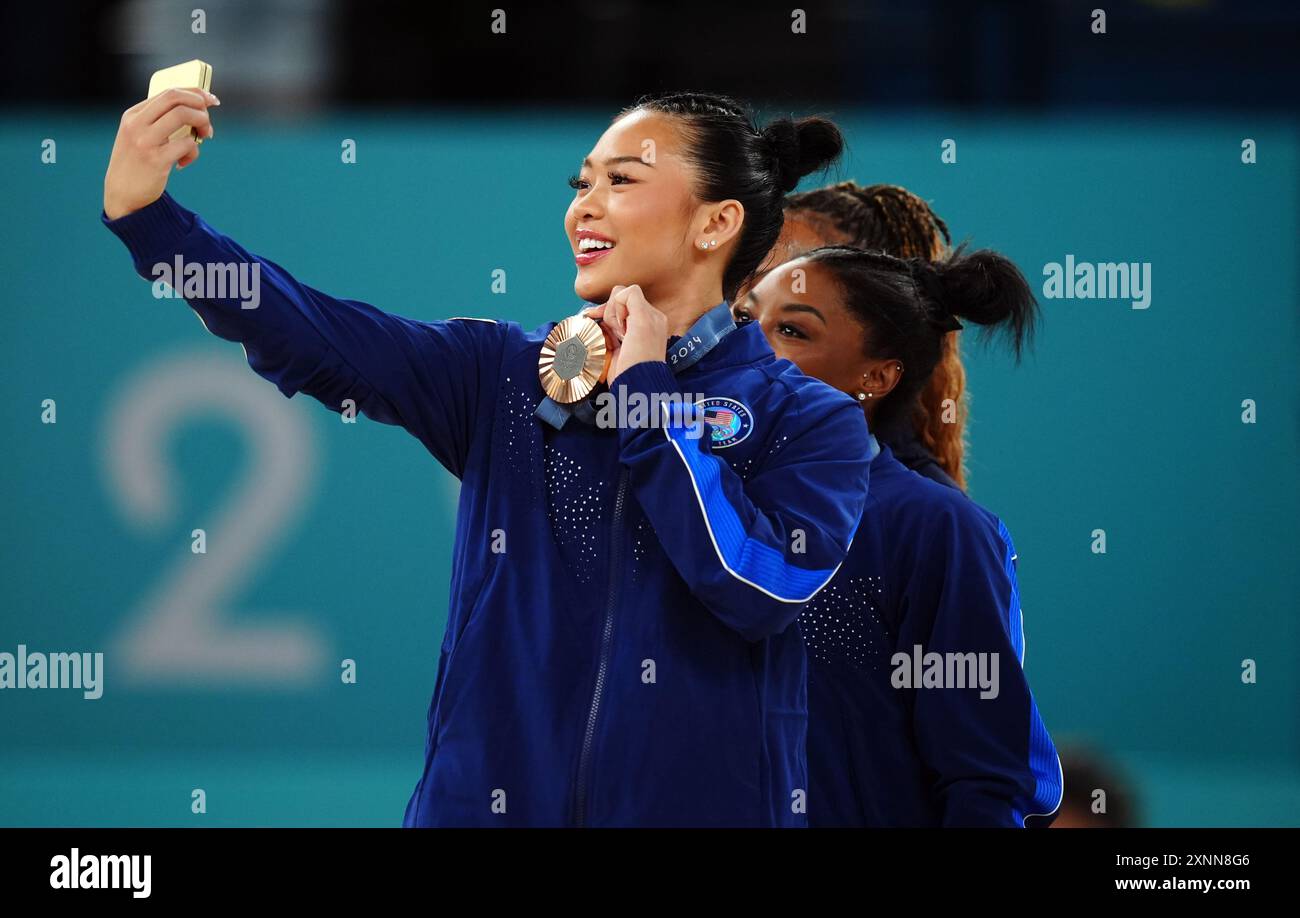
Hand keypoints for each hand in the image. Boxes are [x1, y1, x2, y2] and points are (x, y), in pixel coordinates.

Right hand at [103, 87, 218, 219]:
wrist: (122, 196)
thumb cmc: (137, 164)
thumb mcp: (139, 137)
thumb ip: (160, 122)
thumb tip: (197, 110)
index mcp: (133, 115)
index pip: (168, 92)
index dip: (194, 92)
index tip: (210, 99)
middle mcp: (137, 124)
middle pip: (176, 98)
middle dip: (200, 106)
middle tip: (207, 123)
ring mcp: (145, 141)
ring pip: (183, 115)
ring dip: (202, 124)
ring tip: (204, 138)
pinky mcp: (156, 160)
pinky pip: (187, 144)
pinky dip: (193, 151)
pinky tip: (184, 162)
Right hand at [583, 285, 668, 383]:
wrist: (634, 383)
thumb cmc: (641, 354)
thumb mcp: (643, 320)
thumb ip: (632, 298)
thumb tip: (619, 293)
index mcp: (651, 314)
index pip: (627, 293)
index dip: (620, 305)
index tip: (625, 324)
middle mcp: (640, 321)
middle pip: (615, 303)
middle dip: (613, 316)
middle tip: (621, 334)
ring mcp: (626, 332)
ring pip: (607, 315)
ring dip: (607, 325)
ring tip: (615, 340)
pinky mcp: (614, 343)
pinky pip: (601, 328)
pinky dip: (600, 332)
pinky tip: (605, 342)